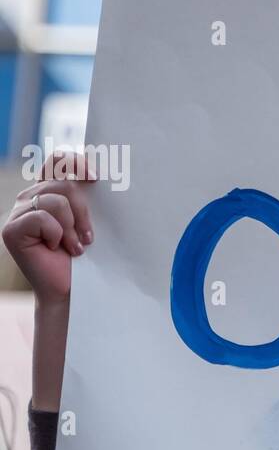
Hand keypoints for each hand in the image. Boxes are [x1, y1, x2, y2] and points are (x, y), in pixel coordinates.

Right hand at [2, 151, 94, 308]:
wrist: (70, 288)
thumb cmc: (82, 256)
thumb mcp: (86, 220)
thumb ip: (85, 196)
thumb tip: (96, 174)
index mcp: (47, 191)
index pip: (56, 161)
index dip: (74, 162)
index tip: (95, 177)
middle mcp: (29, 198)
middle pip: (63, 184)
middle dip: (82, 211)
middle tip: (88, 237)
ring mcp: (18, 213)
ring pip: (55, 201)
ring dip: (71, 228)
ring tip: (75, 247)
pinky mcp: (12, 230)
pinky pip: (42, 218)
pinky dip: (57, 235)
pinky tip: (55, 249)